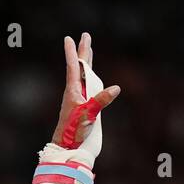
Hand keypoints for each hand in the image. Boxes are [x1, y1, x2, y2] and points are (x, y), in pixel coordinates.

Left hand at [51, 33, 119, 149]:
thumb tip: (116, 88)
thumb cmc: (73, 131)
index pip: (73, 67)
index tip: (68, 39)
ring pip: (83, 76)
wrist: (67, 147)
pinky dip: (90, 78)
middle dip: (83, 52)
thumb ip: (101, 101)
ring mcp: (78, 99)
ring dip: (86, 63)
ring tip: (88, 52)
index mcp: (73, 91)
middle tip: (85, 36)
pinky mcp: (82, 107)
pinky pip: (87, 87)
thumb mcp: (88, 114)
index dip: (72, 53)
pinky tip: (92, 79)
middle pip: (80, 67)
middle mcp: (74, 92)